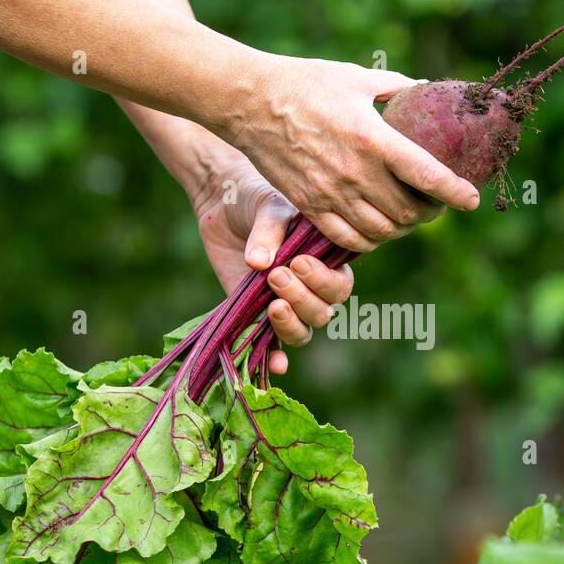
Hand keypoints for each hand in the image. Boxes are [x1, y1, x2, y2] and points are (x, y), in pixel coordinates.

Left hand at [190, 153, 352, 374]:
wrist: (224, 204)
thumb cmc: (257, 199)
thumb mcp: (268, 206)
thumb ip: (270, 231)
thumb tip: (257, 263)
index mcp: (327, 260)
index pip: (339, 285)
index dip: (322, 282)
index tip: (297, 262)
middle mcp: (311, 287)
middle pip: (324, 312)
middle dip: (302, 299)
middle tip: (275, 275)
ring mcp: (286, 303)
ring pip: (304, 331)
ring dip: (291, 324)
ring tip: (272, 304)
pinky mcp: (258, 315)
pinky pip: (273, 344)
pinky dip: (276, 358)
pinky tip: (275, 364)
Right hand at [224, 56, 478, 252]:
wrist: (249, 102)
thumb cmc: (306, 83)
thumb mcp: (358, 78)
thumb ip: (398, 89)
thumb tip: (429, 92)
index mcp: (372, 138)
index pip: (427, 176)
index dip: (456, 192)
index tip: (472, 200)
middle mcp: (354, 173)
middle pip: (409, 212)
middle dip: (431, 212)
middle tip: (437, 203)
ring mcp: (330, 195)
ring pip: (382, 232)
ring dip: (402, 228)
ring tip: (409, 215)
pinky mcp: (309, 207)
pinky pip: (349, 240)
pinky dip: (371, 240)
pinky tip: (377, 227)